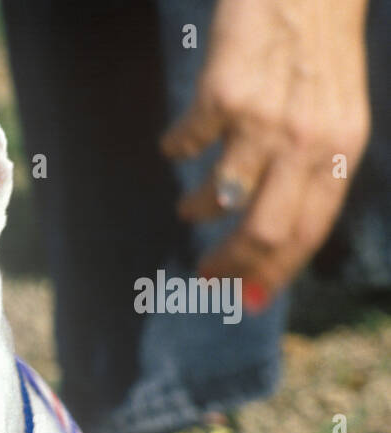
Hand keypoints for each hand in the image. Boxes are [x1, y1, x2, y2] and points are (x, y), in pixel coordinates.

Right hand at [160, 0, 370, 308]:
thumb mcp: (334, 114)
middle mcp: (305, 139)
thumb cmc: (316, 52)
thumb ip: (310, 170)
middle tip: (204, 273)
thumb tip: (273, 238)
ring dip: (197, 209)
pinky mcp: (221, 95)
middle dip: (228, 263)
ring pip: (220, 196)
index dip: (274, 273)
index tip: (246, 297)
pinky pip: (185, 145)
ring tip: (190, 206)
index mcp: (340, 148)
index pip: (309, 231)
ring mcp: (263, 119)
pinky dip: (175, 150)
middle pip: (263, 230)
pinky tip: (178, 143)